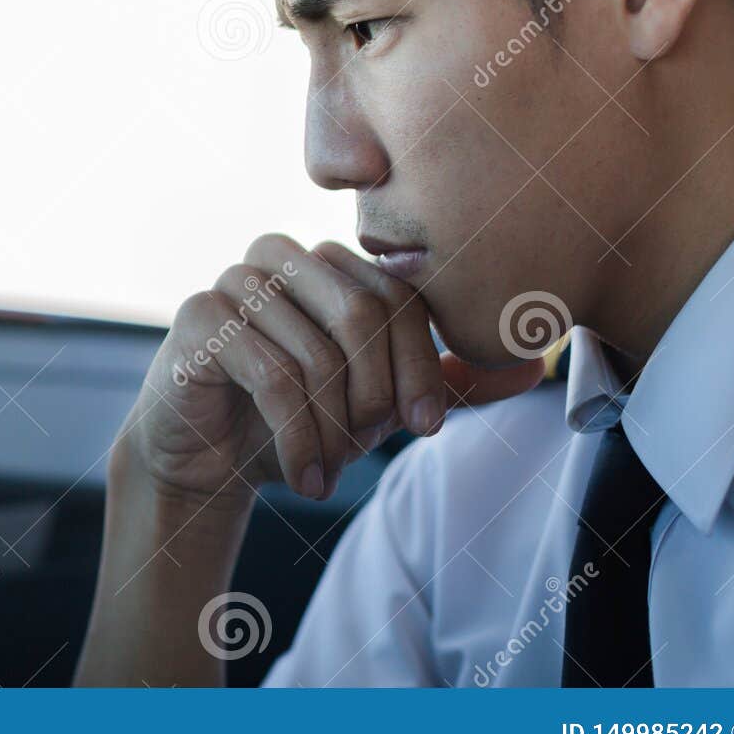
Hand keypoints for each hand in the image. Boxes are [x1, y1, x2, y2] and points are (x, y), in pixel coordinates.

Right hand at [119, 233, 545, 504]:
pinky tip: (306, 479)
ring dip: (334, 431)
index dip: (422, 366)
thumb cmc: (296, 417)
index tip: (426, 428)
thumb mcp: (381, 404)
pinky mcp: (198, 317)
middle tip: (370, 447)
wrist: (205, 455)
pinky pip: (272, 376)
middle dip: (376, 396)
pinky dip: (300, 440)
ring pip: (317, 353)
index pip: (401, 296)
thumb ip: (449, 380)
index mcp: (331, 259)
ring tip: (330, 472)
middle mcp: (281, 254)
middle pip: (363, 315)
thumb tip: (535, 361)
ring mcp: (234, 281)